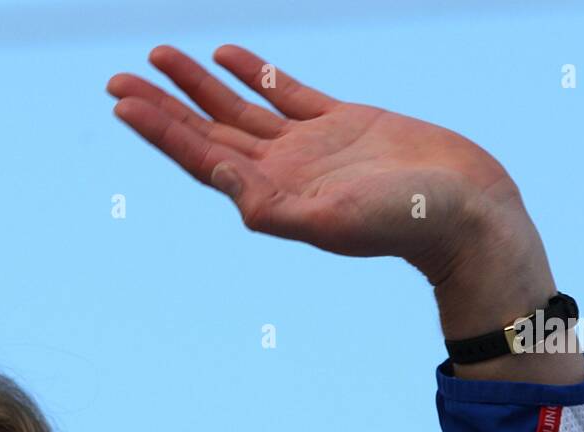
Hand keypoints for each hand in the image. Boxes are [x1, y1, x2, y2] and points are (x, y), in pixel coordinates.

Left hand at [107, 44, 525, 285]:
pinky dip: (255, 73)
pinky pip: (286, 91)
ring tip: (161, 55)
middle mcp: (280, 170)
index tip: (120, 101)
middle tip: (117, 78)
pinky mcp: (342, 123)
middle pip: (206, 130)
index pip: (198, 155)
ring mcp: (309, 146)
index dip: (158, 128)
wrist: (466, 214)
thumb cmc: (402, 224)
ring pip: (239, 107)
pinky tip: (227, 56)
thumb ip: (269, 203)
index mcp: (270, 194)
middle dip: (161, 104)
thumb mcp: (330, 219)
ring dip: (198, 84)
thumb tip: (213, 174)